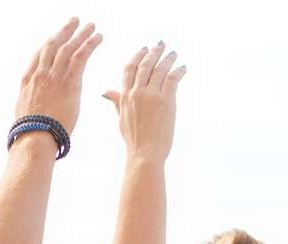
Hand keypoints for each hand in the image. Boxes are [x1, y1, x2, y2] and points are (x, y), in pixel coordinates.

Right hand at [15, 17, 104, 132]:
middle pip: (53, 45)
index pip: (40, 55)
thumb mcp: (27, 113)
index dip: (50, 43)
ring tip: (90, 26)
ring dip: (80, 34)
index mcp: (28, 79)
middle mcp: (40, 73)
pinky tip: (98, 37)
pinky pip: (80, 56)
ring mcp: (54, 75)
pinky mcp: (69, 81)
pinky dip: (90, 44)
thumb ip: (34, 104)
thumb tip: (37, 108)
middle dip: (65, 31)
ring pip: (68, 47)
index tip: (57, 36)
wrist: (35, 136)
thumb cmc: (32, 133)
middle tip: (74, 22)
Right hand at [103, 42, 187, 162]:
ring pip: (160, 69)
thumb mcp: (121, 118)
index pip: (129, 68)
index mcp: (125, 95)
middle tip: (160, 45)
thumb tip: (105, 92)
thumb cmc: (133, 140)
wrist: (144, 153)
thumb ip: (116, 101)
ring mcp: (151, 95)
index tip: (144, 48)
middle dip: (153, 53)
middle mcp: (137, 92)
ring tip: (174, 53)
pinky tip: (183, 68)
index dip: (137, 56)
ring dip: (168, 59)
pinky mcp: (166, 100)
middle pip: (145, 65)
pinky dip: (178, 71)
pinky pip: (172, 79)